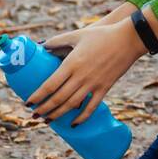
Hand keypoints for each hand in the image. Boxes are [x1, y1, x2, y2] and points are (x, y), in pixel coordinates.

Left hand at [26, 20, 146, 125]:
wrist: (129, 40)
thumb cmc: (102, 35)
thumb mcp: (77, 35)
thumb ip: (58, 41)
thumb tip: (42, 45)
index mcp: (71, 63)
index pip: (50, 85)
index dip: (38, 96)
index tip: (28, 102)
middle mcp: (81, 76)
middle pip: (58, 98)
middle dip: (44, 109)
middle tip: (34, 115)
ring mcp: (94, 84)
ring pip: (72, 105)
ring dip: (58, 115)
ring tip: (47, 121)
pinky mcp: (105, 88)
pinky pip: (92, 107)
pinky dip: (82, 117)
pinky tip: (73, 124)